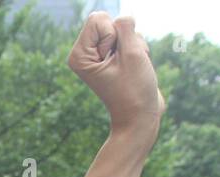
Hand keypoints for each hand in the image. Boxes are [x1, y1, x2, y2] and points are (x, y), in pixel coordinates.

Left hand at [68, 14, 164, 141]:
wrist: (140, 116)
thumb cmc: (134, 90)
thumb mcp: (132, 53)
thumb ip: (125, 27)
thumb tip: (124, 16)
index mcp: (79, 55)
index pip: (98, 18)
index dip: (113, 36)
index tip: (114, 61)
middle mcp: (86, 54)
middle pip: (110, 20)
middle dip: (125, 38)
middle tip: (124, 64)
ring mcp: (101, 55)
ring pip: (124, 28)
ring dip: (135, 45)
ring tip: (131, 69)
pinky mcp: (114, 57)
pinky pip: (131, 36)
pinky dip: (139, 49)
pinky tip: (136, 67)